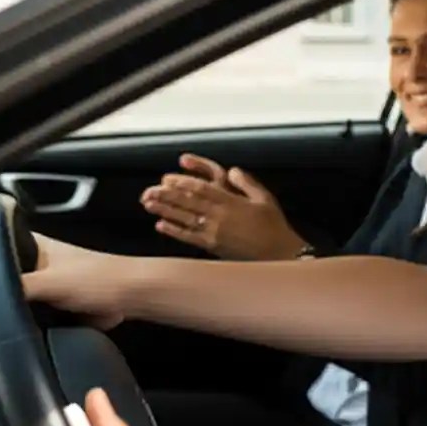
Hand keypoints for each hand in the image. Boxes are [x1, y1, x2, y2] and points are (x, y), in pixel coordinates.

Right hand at [0, 233, 128, 331]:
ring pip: (9, 301)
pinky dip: (15, 324)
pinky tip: (4, 335)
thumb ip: (15, 289)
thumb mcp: (49, 281)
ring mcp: (41, 285)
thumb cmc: (96, 279)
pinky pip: (25, 315)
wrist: (128, 297)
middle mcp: (31, 263)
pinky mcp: (51, 306)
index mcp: (29, 246)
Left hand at [140, 154, 306, 260]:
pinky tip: (160, 225)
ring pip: (184, 218)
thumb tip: (232, 171)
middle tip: (148, 190)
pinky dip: (173, 231)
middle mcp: (219, 216)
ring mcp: (214, 232)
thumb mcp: (265, 198)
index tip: (167, 178)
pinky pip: (188, 237)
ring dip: (164, 210)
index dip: (183, 183)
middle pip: (188, 202)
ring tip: (148, 204)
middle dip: (166, 195)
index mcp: (232, 202)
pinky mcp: (212, 247)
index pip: (202, 189)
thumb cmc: (273, 226)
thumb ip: (247, 183)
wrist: (278, 254)